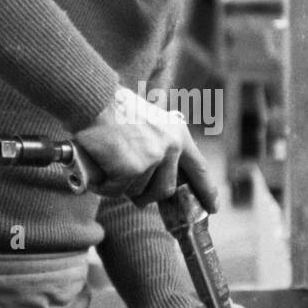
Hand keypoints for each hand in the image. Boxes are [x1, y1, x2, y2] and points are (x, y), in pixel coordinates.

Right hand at [75, 86, 218, 211]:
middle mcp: (170, 147)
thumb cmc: (114, 107)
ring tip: (107, 161)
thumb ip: (159, 143)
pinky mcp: (132, 169)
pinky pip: (116, 191)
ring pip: (136, 192)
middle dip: (146, 194)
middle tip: (127, 184)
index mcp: (177, 134)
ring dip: (119, 185)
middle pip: (164, 190)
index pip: (198, 168)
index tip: (213, 208)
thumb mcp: (150, 120)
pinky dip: (104, 185)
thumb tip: (155, 172)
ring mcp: (152, 159)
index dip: (206, 191)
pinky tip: (98, 166)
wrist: (94, 99)